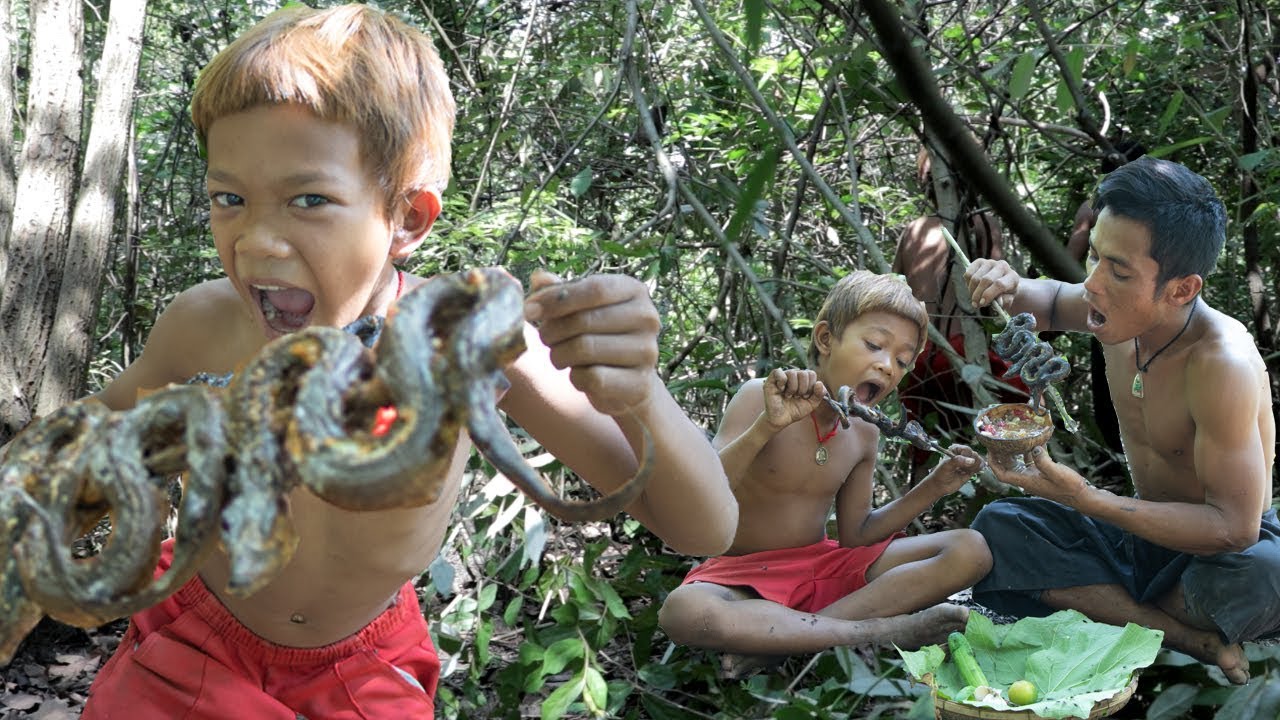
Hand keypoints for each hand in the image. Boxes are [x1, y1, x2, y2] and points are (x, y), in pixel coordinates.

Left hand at [524, 270, 659, 415]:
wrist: (628, 381)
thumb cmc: (599, 336)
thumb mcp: (581, 308)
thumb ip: (560, 292)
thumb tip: (539, 278)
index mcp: (634, 290)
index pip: (594, 289)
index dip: (556, 299)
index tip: (529, 309)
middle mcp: (647, 318)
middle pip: (585, 320)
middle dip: (552, 330)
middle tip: (544, 338)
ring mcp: (648, 352)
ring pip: (585, 349)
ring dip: (559, 355)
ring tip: (559, 356)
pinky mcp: (640, 384)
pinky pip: (593, 378)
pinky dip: (576, 378)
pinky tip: (579, 375)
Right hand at [761, 368, 825, 430]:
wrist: (781, 420)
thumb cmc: (794, 411)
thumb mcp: (811, 404)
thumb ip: (819, 395)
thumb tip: (819, 383)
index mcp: (802, 380)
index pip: (811, 374)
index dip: (811, 386)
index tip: (805, 397)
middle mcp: (793, 376)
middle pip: (803, 373)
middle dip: (803, 388)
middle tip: (797, 397)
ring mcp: (782, 377)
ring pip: (792, 372)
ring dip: (793, 387)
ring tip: (789, 396)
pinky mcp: (771, 381)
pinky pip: (778, 372)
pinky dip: (782, 381)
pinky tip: (781, 390)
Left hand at [923, 444, 984, 493]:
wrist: (941, 485)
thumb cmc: (941, 473)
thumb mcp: (947, 465)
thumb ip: (958, 461)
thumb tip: (972, 460)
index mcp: (956, 448)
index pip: (967, 450)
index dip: (966, 458)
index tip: (959, 465)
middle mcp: (963, 453)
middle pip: (974, 455)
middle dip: (969, 464)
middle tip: (960, 469)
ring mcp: (968, 460)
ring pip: (979, 460)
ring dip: (972, 467)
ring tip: (963, 471)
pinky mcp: (972, 468)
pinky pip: (981, 466)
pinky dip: (976, 470)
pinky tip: (968, 473)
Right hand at [964, 258, 1018, 310]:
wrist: (1002, 282)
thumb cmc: (1005, 293)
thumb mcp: (1008, 299)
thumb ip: (1005, 301)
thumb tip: (998, 302)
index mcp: (1012, 277)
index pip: (999, 284)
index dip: (989, 294)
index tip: (982, 303)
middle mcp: (1003, 266)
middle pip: (986, 280)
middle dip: (978, 294)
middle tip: (975, 305)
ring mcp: (990, 262)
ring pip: (975, 278)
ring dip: (972, 291)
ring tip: (974, 299)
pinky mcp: (979, 261)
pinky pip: (968, 274)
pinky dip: (967, 284)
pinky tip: (972, 289)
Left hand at [987, 446, 1087, 505]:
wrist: (1081, 496)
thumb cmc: (1068, 487)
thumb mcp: (1056, 472)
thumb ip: (1043, 461)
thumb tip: (1034, 448)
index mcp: (1026, 481)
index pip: (1002, 475)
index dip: (993, 464)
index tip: (989, 451)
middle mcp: (1027, 479)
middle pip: (1007, 468)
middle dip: (1000, 456)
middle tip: (998, 441)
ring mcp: (1035, 477)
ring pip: (1018, 464)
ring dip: (1013, 453)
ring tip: (1011, 439)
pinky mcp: (1043, 474)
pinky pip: (1032, 462)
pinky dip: (1030, 453)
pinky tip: (1034, 442)